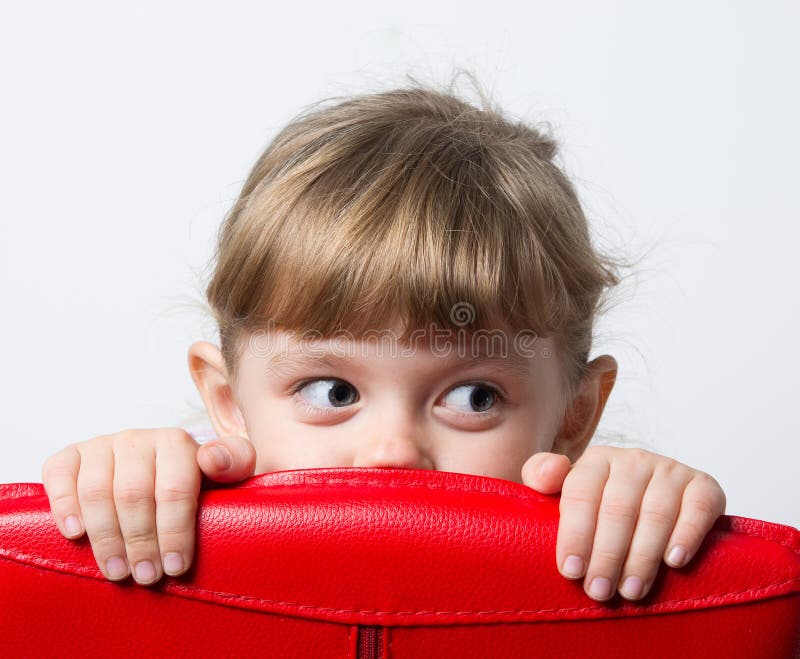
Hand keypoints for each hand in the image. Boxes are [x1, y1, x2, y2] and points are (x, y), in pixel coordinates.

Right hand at [41, 428, 255, 584]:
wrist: (155, 467)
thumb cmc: (192, 480)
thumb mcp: (226, 471)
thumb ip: (235, 461)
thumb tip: (213, 460)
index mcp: (176, 442)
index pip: (175, 489)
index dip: (175, 531)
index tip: (176, 567)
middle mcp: (137, 439)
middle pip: (134, 494)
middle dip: (141, 541)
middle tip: (146, 576)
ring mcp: (102, 445)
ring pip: (97, 491)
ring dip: (106, 536)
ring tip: (117, 571)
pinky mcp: (70, 456)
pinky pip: (59, 475)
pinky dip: (64, 505)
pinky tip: (76, 533)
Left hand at [521, 445, 725, 601]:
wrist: (652, 497)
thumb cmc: (599, 504)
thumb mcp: (564, 489)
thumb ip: (541, 475)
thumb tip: (547, 474)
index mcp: (597, 461)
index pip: (581, 493)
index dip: (575, 533)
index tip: (571, 571)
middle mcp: (634, 460)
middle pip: (618, 508)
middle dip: (607, 554)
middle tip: (599, 590)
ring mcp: (670, 470)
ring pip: (656, 512)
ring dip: (642, 556)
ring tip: (631, 590)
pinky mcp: (704, 485)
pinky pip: (699, 506)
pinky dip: (687, 534)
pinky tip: (675, 561)